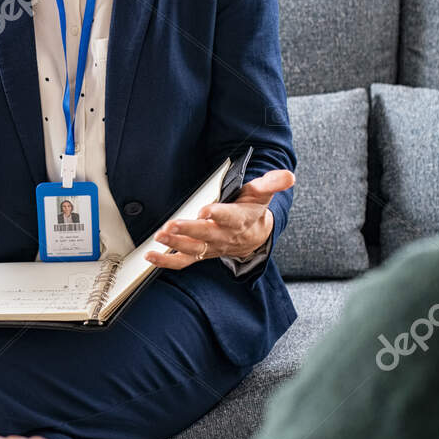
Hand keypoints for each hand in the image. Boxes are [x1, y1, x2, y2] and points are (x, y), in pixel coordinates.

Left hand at [144, 169, 294, 269]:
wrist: (254, 236)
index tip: (206, 210)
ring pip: (192, 248)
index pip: (230, 217)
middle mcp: (224, 235)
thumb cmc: (252, 210)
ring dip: (174, 244)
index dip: (218, 214)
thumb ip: (272, 183)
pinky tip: (151, 256)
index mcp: (239, 219)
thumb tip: (288, 176)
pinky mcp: (200, 254)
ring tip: (159, 236)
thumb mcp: (263, 194)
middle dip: (188, 230)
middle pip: (206, 234)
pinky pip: (183, 261)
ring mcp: (211, 247)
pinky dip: (166, 261)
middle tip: (172, 225)